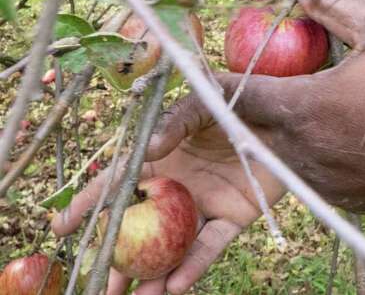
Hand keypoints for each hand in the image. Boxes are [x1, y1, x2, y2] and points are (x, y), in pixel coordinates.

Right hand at [51, 95, 284, 294]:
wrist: (294, 115)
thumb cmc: (247, 99)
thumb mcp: (207, 98)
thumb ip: (178, 120)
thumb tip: (149, 151)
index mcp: (162, 155)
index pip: (117, 181)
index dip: (88, 203)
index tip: (60, 230)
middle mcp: (176, 185)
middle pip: (138, 225)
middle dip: (115, 257)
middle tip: (97, 287)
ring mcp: (203, 204)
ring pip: (170, 245)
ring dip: (151, 273)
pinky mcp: (233, 216)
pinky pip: (210, 246)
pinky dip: (193, 266)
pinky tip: (175, 286)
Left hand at [212, 0, 364, 212]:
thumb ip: (338, 7)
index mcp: (305, 106)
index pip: (237, 95)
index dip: (217, 82)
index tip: (204, 73)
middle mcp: (302, 151)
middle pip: (255, 129)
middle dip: (257, 108)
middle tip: (274, 86)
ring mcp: (322, 183)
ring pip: (285, 155)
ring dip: (292, 132)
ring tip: (327, 107)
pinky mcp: (342, 202)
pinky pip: (315, 176)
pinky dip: (322, 155)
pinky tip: (354, 135)